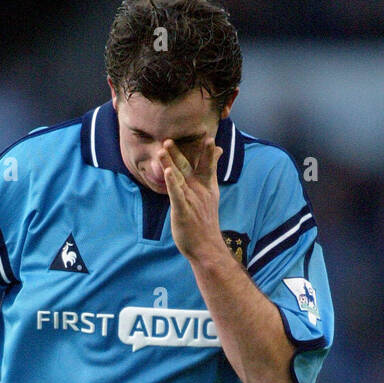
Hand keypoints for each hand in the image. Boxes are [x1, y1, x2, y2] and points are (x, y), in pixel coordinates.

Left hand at [161, 137, 226, 263]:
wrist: (206, 247)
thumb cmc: (206, 221)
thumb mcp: (211, 193)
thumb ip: (212, 171)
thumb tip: (219, 152)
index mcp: (207, 187)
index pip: (207, 164)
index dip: (207, 151)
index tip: (207, 135)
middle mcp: (200, 191)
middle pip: (190, 167)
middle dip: (181, 152)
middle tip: (170, 138)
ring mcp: (191, 201)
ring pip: (179, 178)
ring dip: (172, 162)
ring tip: (164, 148)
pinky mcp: (182, 211)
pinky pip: (176, 195)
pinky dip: (172, 183)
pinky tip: (168, 172)